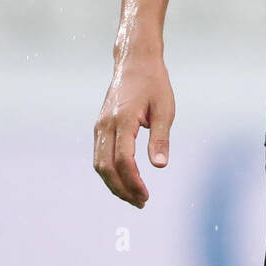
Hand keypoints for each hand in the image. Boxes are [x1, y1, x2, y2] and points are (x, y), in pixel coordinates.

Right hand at [93, 57, 174, 207]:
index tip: (146, 196)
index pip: (124, 160)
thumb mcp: (165, 108)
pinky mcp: (100, 127)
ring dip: (114, 184)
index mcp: (122, 119)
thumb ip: (161, 137)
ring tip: (133, 197)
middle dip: (122, 189)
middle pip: (107, 168)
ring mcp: (100, 126)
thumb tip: (159, 165)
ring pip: (100, 165)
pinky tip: (124, 180)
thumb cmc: (153, 83)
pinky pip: (100, 156)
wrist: (135, 62)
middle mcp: (106, 125)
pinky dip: (110, 172)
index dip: (133, 182)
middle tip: (141, 203)